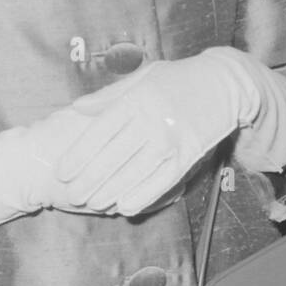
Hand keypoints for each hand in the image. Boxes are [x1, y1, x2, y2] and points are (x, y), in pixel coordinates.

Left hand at [58, 51, 259, 216]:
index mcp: (136, 99)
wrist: (223, 82)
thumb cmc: (177, 79)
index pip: (100, 131)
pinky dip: (143, 196)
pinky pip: (163, 180)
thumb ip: (108, 95)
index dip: (79, 155)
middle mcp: (152, 119)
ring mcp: (172, 138)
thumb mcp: (142, 78)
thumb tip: (76, 109)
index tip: (63, 172)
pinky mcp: (189, 152)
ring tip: (93, 203)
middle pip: (114, 156)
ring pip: (135, 172)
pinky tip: (125, 207)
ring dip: (112, 191)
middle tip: (72, 195)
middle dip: (90, 179)